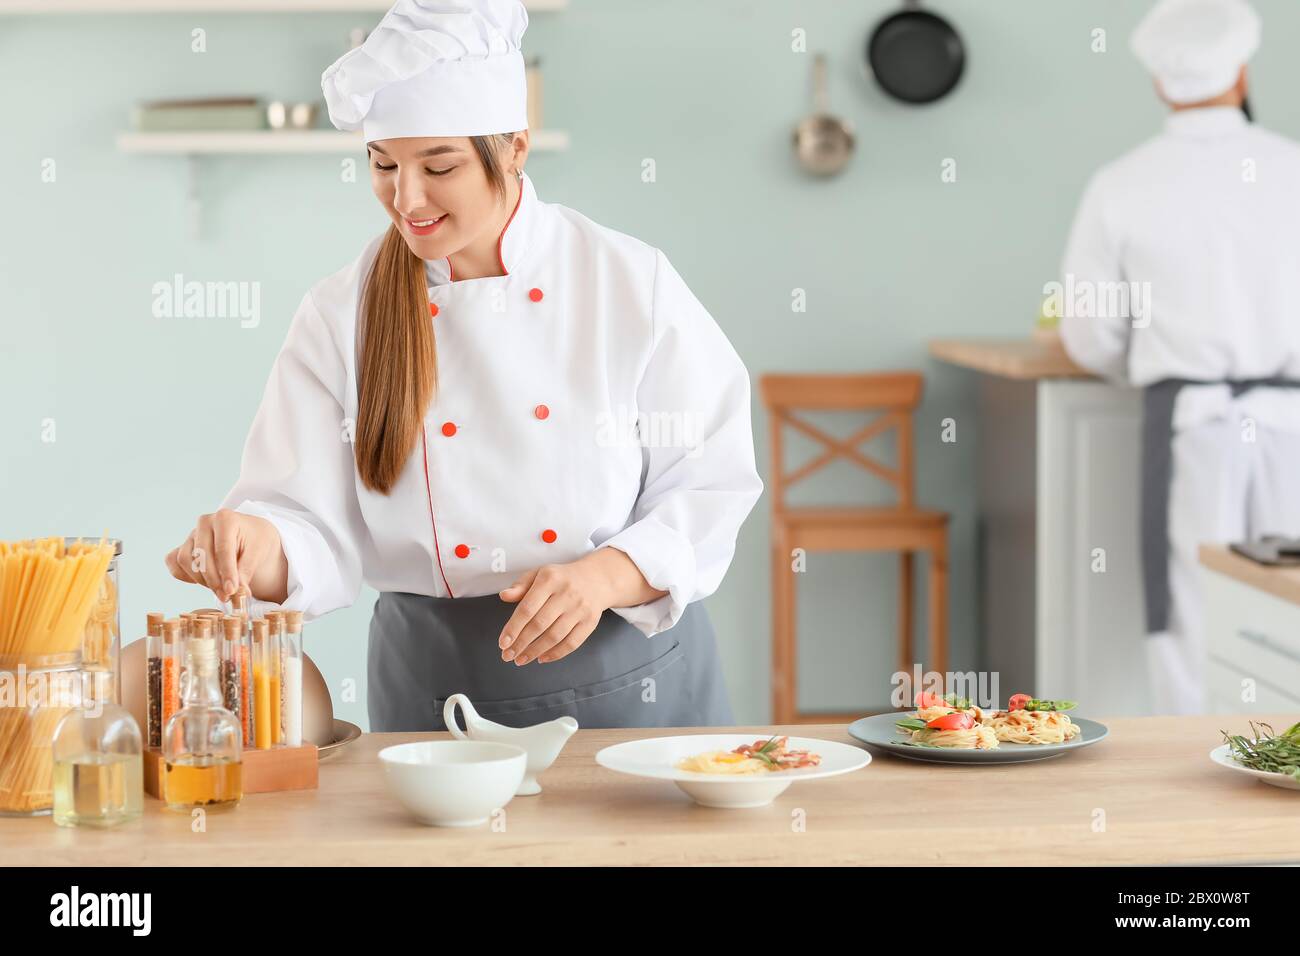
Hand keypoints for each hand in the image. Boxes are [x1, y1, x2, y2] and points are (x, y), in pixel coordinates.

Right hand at [165, 509, 287, 603]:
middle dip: (214, 580)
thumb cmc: (255, 540)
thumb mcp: (260, 551)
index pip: (223, 549)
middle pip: (201, 556)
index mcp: (225, 518)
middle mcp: (204, 522)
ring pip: (185, 560)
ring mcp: (191, 534)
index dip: (227, 572)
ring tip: (220, 589)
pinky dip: (185, 576)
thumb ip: (247, 570)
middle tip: (227, 596)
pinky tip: (204, 582)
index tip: (231, 590)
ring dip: (201, 580)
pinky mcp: (182, 546)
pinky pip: (174, 563)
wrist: (249, 535)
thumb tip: (238, 592)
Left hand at [496, 548, 665, 665]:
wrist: (596, 579)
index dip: (513, 628)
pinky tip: (542, 658)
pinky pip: (572, 643)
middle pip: (539, 625)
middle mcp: (567, 593)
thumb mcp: (539, 574)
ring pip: (554, 636)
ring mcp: (580, 609)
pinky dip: (555, 654)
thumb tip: (504, 596)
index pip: (527, 608)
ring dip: (535, 651)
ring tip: (521, 659)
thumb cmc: (561, 579)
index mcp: (550, 579)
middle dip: (521, 643)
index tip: (502, 643)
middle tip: (508, 655)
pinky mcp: (590, 622)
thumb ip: (520, 586)